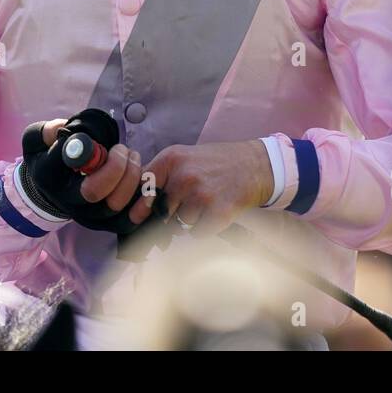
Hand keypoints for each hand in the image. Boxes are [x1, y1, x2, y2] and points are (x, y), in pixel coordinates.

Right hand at [37, 119, 143, 216]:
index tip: (95, 141)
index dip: (87, 154)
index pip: (67, 166)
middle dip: (115, 167)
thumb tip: (64, 129)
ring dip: (131, 178)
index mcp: (50, 180)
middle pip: (94, 193)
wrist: (52, 191)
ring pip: (115, 205)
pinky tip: (143, 177)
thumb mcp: (38, 140)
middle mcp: (69, 202)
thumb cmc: (49, 158)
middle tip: (122, 149)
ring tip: (133, 156)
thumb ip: (49, 132)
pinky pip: (128, 219)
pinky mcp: (106, 223)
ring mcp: (88, 217)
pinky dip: (141, 200)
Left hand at [127, 140, 273, 236]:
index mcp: (171, 159)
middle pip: (160, 212)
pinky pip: (197, 234)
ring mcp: (201, 195)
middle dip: (170, 214)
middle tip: (188, 203)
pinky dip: (204, 229)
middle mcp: (184, 176)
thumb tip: (136, 209)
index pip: (143, 189)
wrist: (256, 165)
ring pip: (179, 225)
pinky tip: (214, 213)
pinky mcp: (218, 213)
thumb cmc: (216, 163)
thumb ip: (160, 176)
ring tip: (205, 204)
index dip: (139, 206)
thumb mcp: (185, 157)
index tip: (136, 217)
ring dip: (189, 221)